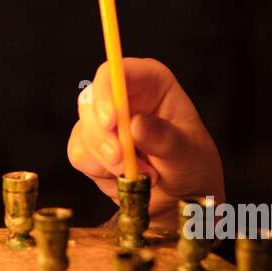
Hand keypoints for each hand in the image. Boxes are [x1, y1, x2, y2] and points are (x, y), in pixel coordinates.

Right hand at [67, 58, 224, 216]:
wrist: (183, 199)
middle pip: (91, 100)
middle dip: (102, 135)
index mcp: (152, 84)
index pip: (119, 71)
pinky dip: (99, 171)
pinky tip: (124, 179)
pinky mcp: (93, 146)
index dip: (108, 92)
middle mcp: (125, 97)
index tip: (111, 122)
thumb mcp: (189, 154)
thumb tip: (136, 124)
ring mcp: (106, 122)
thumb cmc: (192, 167)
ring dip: (106, 160)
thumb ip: (165, 139)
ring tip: (141, 176)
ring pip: (83, 130)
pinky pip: (79, 154)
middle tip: (122, 162)